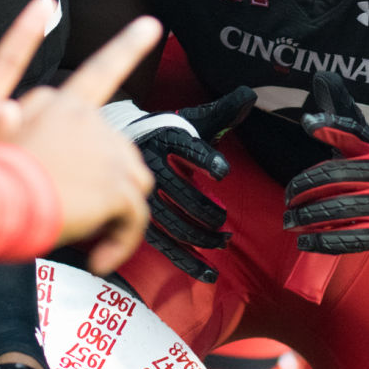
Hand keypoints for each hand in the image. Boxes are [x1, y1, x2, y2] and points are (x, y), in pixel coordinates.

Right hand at [0, 2, 158, 274]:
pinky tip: (99, 259)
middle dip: (109, 188)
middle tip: (82, 220)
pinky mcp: (113, 186)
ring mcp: (103, 149)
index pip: (97, 71)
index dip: (126, 47)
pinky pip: (135, 218)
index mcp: (53, 104)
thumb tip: (8, 106)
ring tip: (89, 243)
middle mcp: (83, 118)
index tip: (153, 26)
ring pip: (134, 184)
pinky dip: (122, 242)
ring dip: (118, 216)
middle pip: (120, 151)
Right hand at [103, 86, 255, 282]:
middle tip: (223, 219)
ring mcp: (143, 197)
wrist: (117, 145)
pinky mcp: (141, 220)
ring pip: (172, 222)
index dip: (204, 159)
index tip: (222, 170)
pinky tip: (209, 274)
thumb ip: (222, 111)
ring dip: (200, 235)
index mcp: (164, 138)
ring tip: (223, 240)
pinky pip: (165, 245)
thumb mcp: (191, 120)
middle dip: (205, 209)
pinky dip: (187, 261)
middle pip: (179, 192)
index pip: (186, 148)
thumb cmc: (165, 133)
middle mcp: (150, 167)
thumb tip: (251, 94)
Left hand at [283, 72, 368, 272]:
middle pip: (338, 176)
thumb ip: (342, 116)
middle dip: (305, 187)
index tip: (309, 124)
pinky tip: (305, 241)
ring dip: (310, 217)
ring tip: (289, 221)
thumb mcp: (367, 142)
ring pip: (341, 209)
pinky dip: (325, 241)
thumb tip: (322, 76)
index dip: (332, 128)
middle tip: (286, 198)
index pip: (355, 133)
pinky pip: (352, 237)